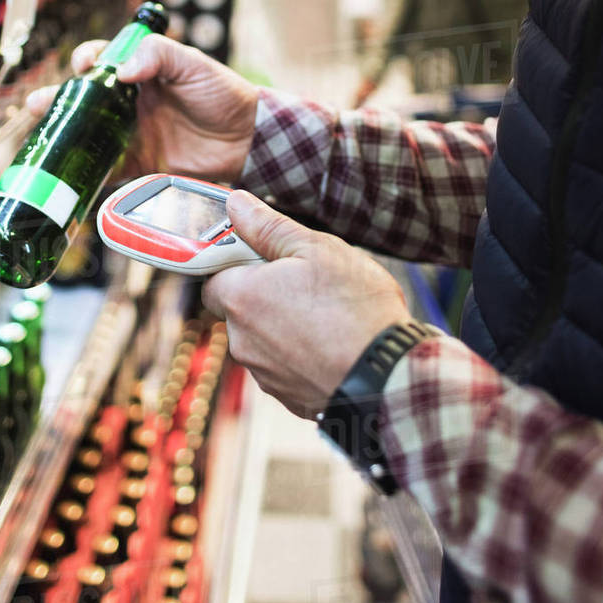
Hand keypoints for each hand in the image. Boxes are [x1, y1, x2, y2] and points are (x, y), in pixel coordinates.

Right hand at [26, 35, 259, 183]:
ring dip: (60, 135)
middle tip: (38, 104)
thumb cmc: (223, 94)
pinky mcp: (137, 165)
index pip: (102, 60)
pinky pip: (105, 170)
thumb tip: (123, 69)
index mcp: (140, 72)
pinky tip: (65, 176)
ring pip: (85, 134)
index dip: (87, 60)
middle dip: (56, 99)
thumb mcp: (193, 64)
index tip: (84, 65)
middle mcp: (128, 103)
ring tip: (39, 136)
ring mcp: (130, 135)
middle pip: (83, 99)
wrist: (248, 140)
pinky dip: (84, 175)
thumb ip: (159, 55)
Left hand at [203, 191, 412, 418]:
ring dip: (285, 324)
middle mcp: (243, 341)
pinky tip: (334, 342)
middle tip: (306, 281)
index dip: (237, 261)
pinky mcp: (289, 398)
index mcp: (242, 298)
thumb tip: (235, 203)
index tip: (266, 254)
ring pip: (264, 339)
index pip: (213, 276)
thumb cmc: (355, 309)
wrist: (390, 377)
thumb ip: (268, 226)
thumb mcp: (316, 249)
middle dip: (266, 293)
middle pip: (240, 307)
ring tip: (328, 314)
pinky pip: (287, 367)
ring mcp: (265, 375)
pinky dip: (303, 354)